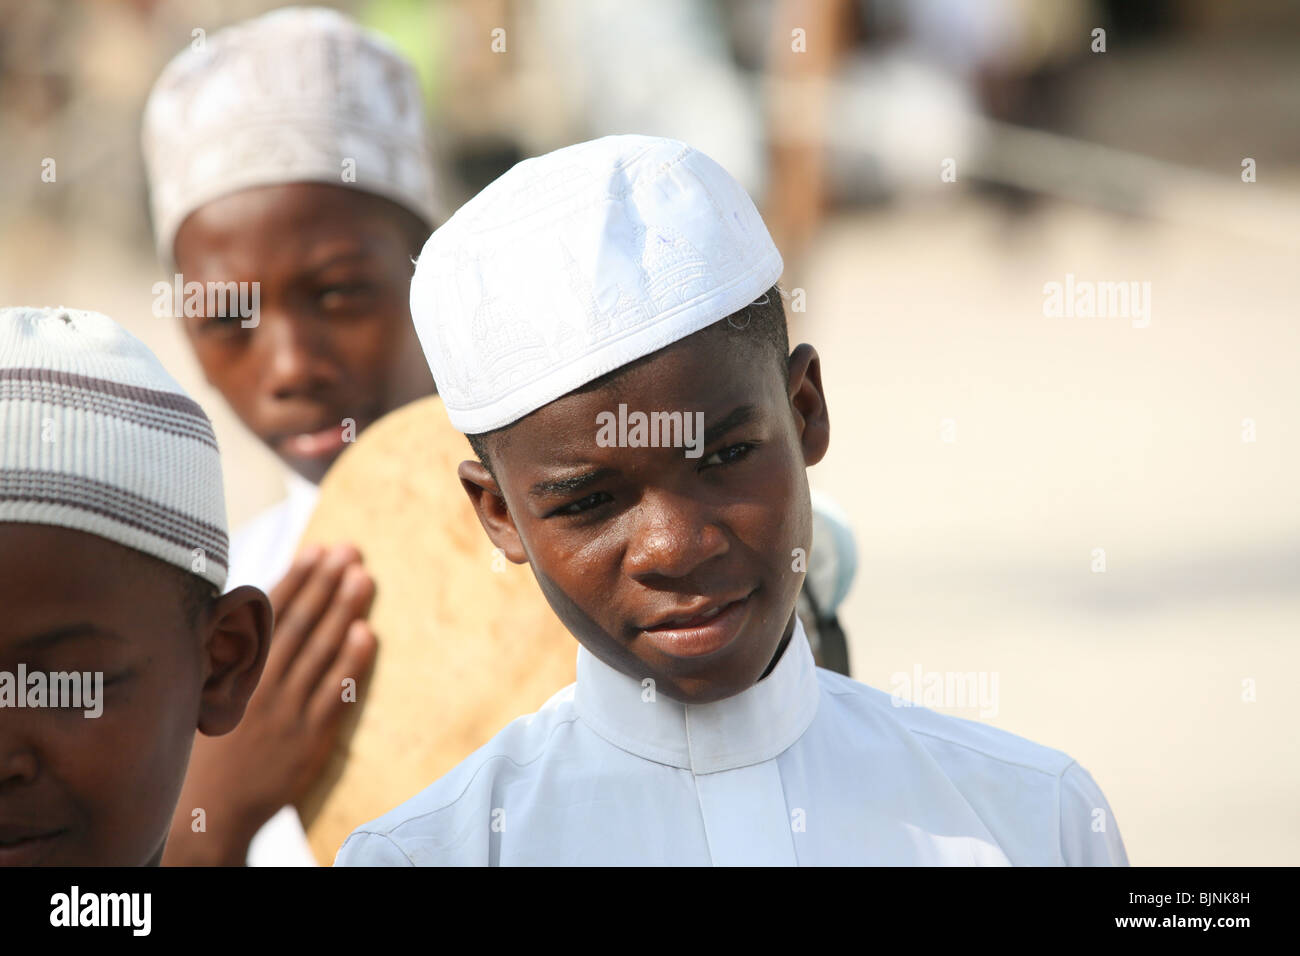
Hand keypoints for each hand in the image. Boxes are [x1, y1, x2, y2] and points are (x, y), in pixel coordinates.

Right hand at [163, 544, 377, 865]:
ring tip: (362, 578)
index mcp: (232, 671)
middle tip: (350, 552)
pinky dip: (350, 663)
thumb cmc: (209, 748)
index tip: (318, 550)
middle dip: (326, 585)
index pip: (269, 615)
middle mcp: (259, 685)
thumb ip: (229, 654)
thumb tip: (251, 608)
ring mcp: (286, 710)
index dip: (297, 580)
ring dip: (343, 611)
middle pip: (299, 624)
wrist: (209, 812)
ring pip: (319, 651)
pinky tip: (366, 634)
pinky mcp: (309, 738)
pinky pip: (334, 693)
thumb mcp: (204, 695)